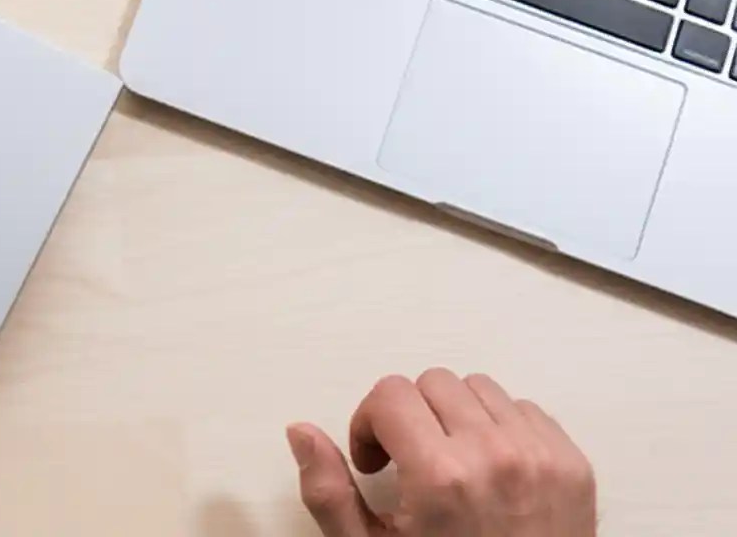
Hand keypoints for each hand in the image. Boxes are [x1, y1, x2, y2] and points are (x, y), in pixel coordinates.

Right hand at [286, 369, 595, 536]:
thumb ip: (329, 492)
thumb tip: (301, 432)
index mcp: (439, 476)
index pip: (390, 393)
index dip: (368, 424)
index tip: (375, 461)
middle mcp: (493, 455)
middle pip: (432, 382)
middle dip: (410, 417)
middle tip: (407, 463)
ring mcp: (540, 457)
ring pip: (479, 388)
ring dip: (455, 417)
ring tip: (450, 465)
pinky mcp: (572, 464)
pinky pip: (525, 409)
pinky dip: (500, 430)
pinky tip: (488, 471)